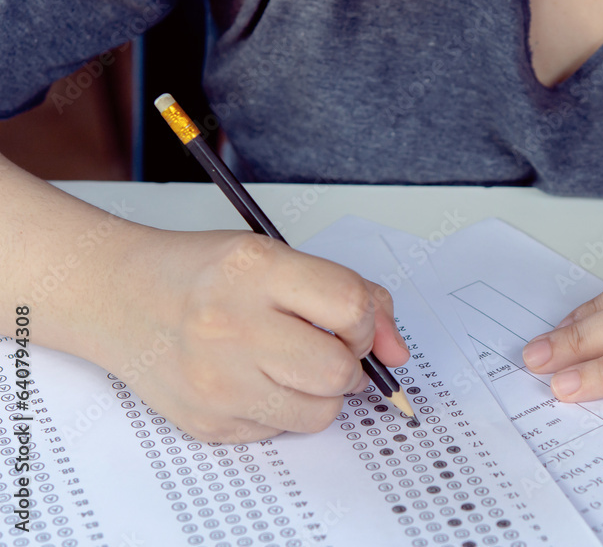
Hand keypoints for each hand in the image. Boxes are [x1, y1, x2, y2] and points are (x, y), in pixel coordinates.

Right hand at [83, 228, 408, 442]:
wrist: (118, 296)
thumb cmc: (201, 274)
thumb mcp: (276, 258)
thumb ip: (348, 294)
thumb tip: (396, 352)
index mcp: (257, 270)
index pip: (351, 306)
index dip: (365, 321)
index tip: (354, 325)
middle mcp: (233, 325)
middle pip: (338, 371)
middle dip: (348, 366)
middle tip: (326, 351)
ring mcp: (217, 380)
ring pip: (318, 414)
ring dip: (319, 394)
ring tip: (289, 365)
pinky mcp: (208, 422)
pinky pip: (280, 431)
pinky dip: (280, 410)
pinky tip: (250, 378)